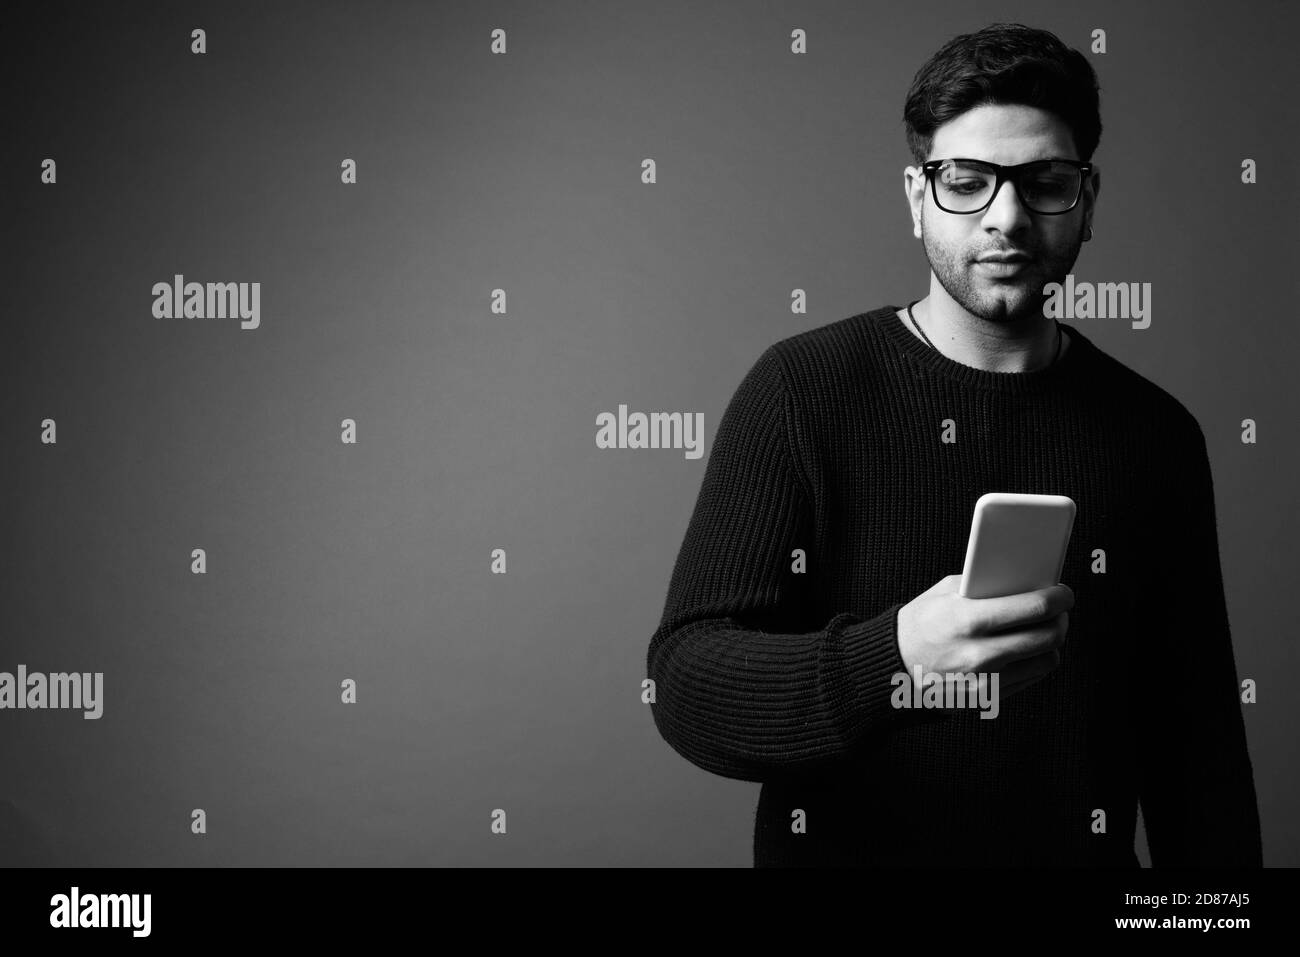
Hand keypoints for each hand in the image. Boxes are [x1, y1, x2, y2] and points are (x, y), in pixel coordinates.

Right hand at [896, 574, 1072, 698]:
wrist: (894, 667)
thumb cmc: (920, 624)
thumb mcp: (945, 593)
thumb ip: (984, 586)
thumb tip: (1025, 581)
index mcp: (968, 620)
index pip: (1034, 608)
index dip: (1059, 598)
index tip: (1064, 592)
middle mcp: (980, 654)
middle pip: (1048, 636)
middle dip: (1061, 618)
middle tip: (1059, 610)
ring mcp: (986, 681)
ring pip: (1046, 660)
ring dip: (1051, 642)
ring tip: (1044, 629)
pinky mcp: (989, 698)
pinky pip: (1031, 678)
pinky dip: (1035, 661)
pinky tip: (1026, 648)